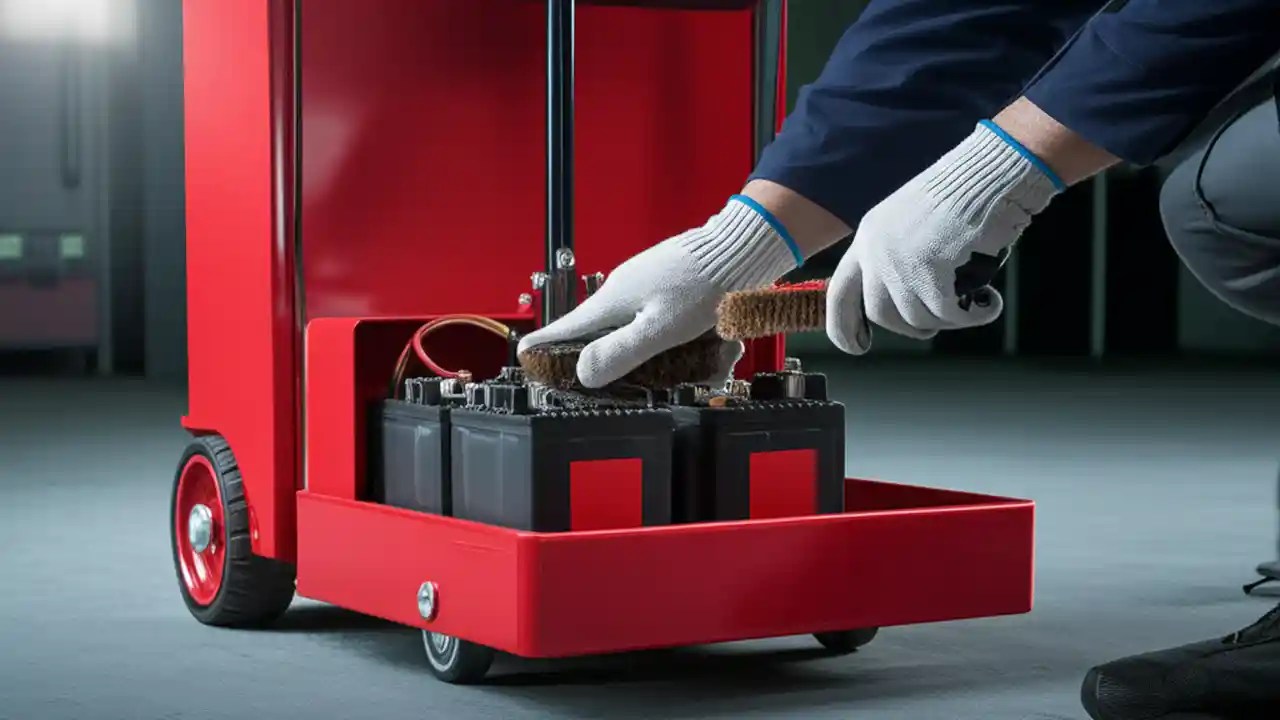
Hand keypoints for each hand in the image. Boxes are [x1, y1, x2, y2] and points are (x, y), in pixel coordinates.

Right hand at [517, 196, 798, 387]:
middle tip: (621, 382)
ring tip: (698, 364)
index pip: (566, 328)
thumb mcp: (660, 328)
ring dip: (662, 353)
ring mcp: (647, 286)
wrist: (742, 249)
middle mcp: (625, 291)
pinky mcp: (670, 286)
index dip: (546, 346)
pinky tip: (712, 347)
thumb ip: (621, 351)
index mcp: (613, 301)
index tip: (526, 355)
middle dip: (614, 360)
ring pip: (640, 329)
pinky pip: (666, 321)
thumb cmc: (704, 286)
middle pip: (601, 333)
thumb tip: (582, 373)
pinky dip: (684, 339)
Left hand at [826, 120, 1064, 353]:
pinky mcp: (929, 269)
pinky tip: (988, 303)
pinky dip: (972, 316)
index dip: (843, 326)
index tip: (856, 346)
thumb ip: (902, 259)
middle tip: (938, 323)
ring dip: (948, 320)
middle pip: (880, 314)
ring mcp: (899, 260)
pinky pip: (946, 313)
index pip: (839, 292)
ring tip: (973, 303)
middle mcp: (876, 250)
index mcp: (868, 237)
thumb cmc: (965, 193)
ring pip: (915, 318)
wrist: (990, 170)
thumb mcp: (914, 225)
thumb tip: (909, 304)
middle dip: (911, 327)